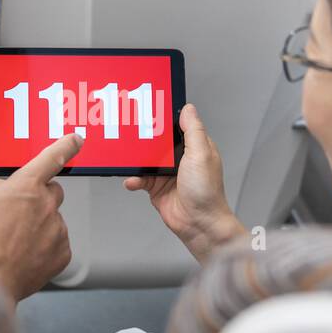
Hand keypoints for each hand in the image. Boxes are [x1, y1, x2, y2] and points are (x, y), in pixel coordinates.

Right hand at [0, 132, 80, 302]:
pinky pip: (57, 244)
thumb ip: (0, 188)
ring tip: (13, 244)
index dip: (66, 145)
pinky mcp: (63, 252)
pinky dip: (44, 248)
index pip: (52, 158)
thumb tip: (9, 192)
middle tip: (17, 218)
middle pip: (52, 193)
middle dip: (39, 200)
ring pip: (52, 221)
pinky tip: (23, 256)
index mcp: (25, 186)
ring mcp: (57, 229)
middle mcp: (46, 205)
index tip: (76, 139)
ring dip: (38, 228)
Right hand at [124, 104, 246, 262]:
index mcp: (194, 147)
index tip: (149, 109)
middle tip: (129, 130)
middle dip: (144, 138)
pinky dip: (134, 179)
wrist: (198, 223)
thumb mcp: (201, 154)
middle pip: (157, 141)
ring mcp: (167, 173)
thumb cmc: (206, 191)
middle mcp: (180, 159)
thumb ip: (193, 130)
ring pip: (145, 159)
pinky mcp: (156, 188)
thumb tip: (188, 108)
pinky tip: (131, 179)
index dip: (164, 118)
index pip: (177, 126)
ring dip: (135, 160)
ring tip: (125, 156)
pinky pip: (140, 179)